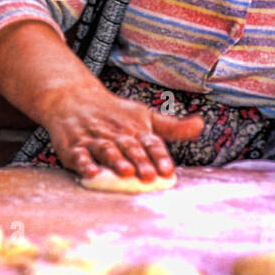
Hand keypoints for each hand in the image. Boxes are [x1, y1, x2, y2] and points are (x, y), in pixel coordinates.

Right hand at [40, 87, 203, 182]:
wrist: (72, 98)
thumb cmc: (114, 113)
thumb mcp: (144, 116)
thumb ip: (172, 127)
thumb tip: (201, 124)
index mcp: (135, 129)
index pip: (151, 142)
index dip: (160, 156)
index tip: (168, 170)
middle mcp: (116, 134)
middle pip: (130, 147)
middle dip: (140, 161)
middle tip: (150, 176)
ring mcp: (94, 140)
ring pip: (107, 150)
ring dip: (116, 161)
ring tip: (126, 172)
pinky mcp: (74, 147)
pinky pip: (79, 156)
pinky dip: (85, 164)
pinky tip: (92, 173)